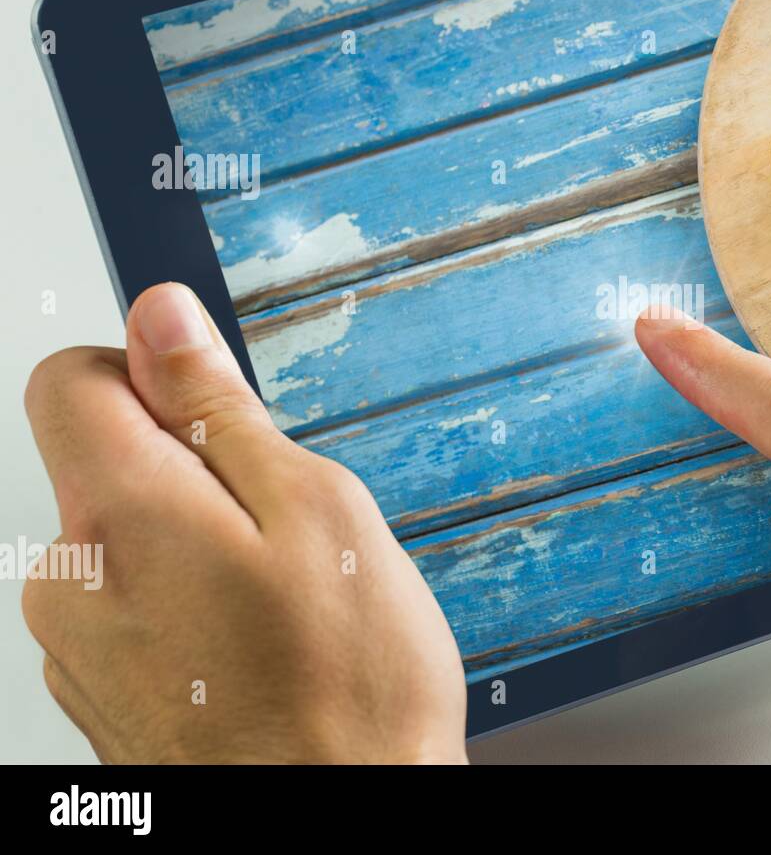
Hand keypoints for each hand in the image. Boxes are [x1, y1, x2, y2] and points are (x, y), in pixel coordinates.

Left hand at [22, 283, 465, 762]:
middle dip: (192, 472)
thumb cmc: (348, 688)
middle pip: (105, 466)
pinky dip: (186, 607)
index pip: (68, 379)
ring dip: (195, 546)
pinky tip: (256, 647)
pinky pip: (131, 609)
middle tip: (284, 530)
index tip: (215, 407)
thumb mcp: (316, 508)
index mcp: (122, 517)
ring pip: (126, 542)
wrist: (340, 823)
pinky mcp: (99, 696)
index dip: (147, 371)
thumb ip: (220, 408)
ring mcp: (77, 650)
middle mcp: (70, 584)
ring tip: (280, 603)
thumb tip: (162, 319)